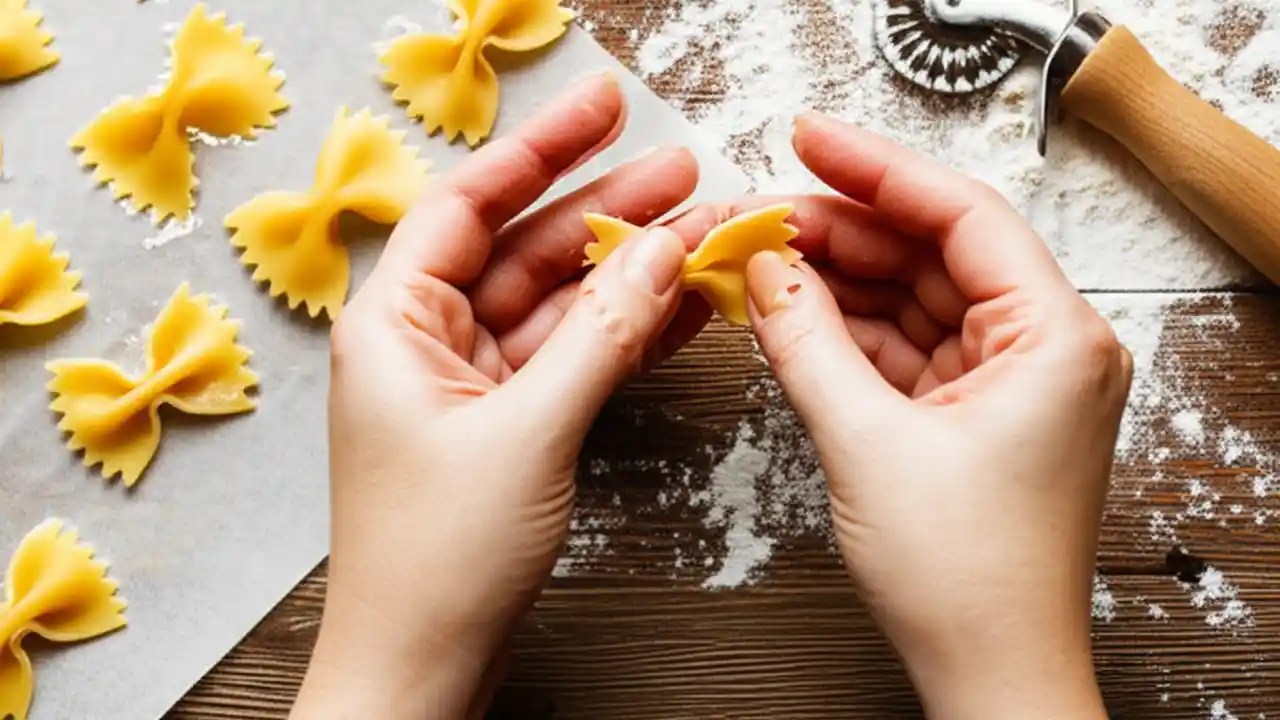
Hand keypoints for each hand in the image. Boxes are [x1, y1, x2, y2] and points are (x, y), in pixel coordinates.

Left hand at [292, 74, 707, 719]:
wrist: (422, 667)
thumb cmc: (431, 564)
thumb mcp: (526, 432)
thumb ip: (600, 336)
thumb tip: (658, 254)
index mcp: (395, 323)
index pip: (472, 203)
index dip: (543, 148)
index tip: (604, 110)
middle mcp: (428, 343)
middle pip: (526, 246)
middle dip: (607, 209)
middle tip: (680, 172)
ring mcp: (472, 384)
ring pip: (560, 304)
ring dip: (629, 273)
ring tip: (701, 234)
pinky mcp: (508, 424)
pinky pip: (573, 357)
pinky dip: (625, 334)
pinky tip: (678, 307)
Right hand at [735, 115, 1130, 718]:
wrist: (990, 676)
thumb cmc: (970, 584)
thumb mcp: (867, 444)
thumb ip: (807, 342)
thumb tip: (766, 269)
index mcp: (1055, 339)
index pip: (962, 214)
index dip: (877, 169)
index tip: (811, 141)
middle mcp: (1044, 350)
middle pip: (934, 252)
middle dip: (845, 230)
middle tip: (764, 214)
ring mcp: (1009, 383)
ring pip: (914, 299)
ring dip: (839, 281)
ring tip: (764, 260)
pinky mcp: (973, 415)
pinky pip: (905, 348)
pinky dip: (849, 332)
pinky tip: (794, 313)